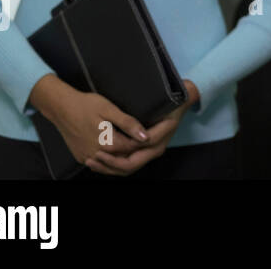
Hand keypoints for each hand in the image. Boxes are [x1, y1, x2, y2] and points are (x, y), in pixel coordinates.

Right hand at [30, 73, 150, 166]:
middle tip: (143, 134)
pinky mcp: (81, 157)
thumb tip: (145, 135)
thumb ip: (128, 123)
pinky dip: (108, 155)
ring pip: (111, 160)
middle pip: (123, 155)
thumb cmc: (85, 105)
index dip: (144, 140)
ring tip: (130, 139)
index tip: (154, 131)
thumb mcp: (109, 109)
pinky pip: (99, 160)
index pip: (133, 147)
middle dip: (134, 147)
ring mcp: (87, 157)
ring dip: (122, 153)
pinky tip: (115, 145)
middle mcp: (97, 154)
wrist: (61, 108)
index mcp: (107, 142)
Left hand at [83, 79, 199, 176]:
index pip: (135, 152)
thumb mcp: (161, 106)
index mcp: (159, 140)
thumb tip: (149, 131)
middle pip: (131, 164)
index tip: (102, 149)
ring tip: (91, 162)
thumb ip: (155, 117)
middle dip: (111, 163)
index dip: (119, 154)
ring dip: (109, 167)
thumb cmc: (169, 102)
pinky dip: (112, 165)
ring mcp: (150, 152)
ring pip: (127, 168)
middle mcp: (155, 149)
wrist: (179, 103)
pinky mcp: (143, 152)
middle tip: (94, 157)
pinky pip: (126, 164)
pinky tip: (98, 161)